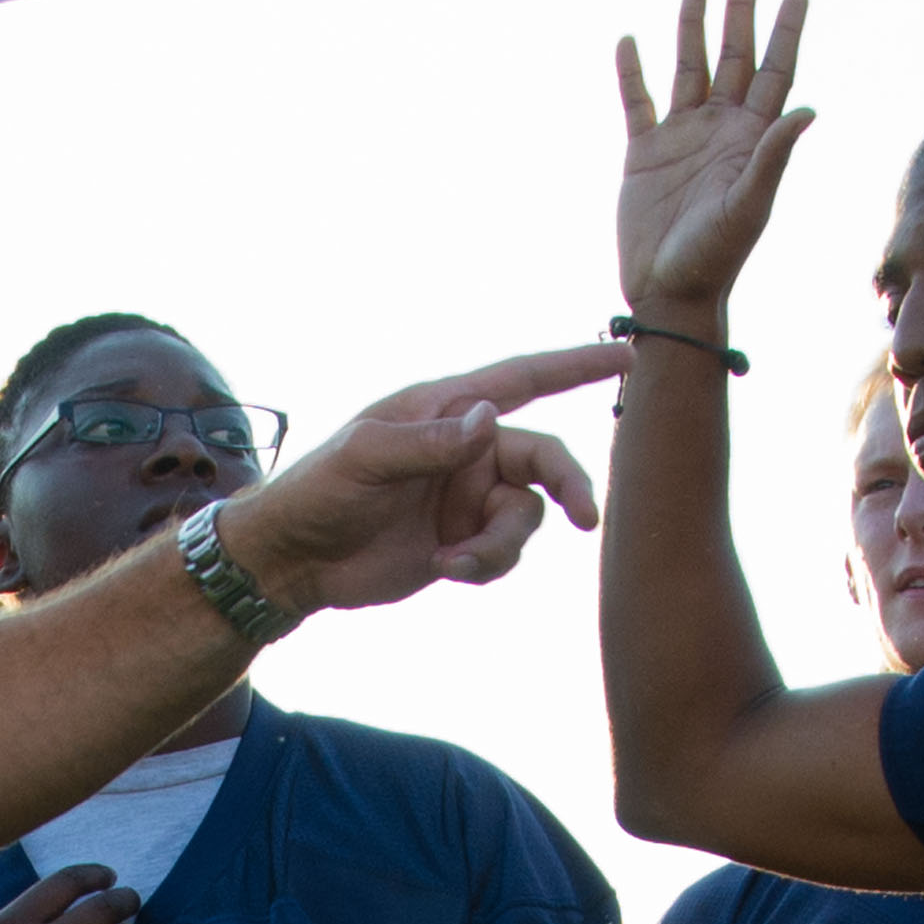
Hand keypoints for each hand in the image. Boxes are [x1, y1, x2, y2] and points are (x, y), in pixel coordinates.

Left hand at [221, 348, 618, 617]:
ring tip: (453, 561)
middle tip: (585, 519)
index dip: (577, 366)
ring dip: (501, 544)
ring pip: (526, 516)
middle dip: (568, 487)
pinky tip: (444, 567)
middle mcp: (466, 448)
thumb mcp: (366, 459)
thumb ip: (429, 442)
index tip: (628, 356)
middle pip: (545, 459)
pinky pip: (505, 552)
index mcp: (445, 409)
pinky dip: (485, 565)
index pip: (524, 379)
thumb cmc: (318, 491)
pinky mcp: (463, 540)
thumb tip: (487, 419)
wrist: (296, 558)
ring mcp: (467, 496)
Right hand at [614, 0, 813, 314]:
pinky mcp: (643, 153)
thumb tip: (807, 109)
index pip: (775, 71)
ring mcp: (682, 137)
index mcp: (753, 139)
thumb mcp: (750, 205)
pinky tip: (630, 40)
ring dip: (692, 24)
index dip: (786, 30)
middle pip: (734, 56)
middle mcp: (721, 130)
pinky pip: (638, 102)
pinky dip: (632, 72)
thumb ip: (773, 157)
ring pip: (689, 66)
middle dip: (740, 11)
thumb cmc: (716, 257)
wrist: (668, 294)